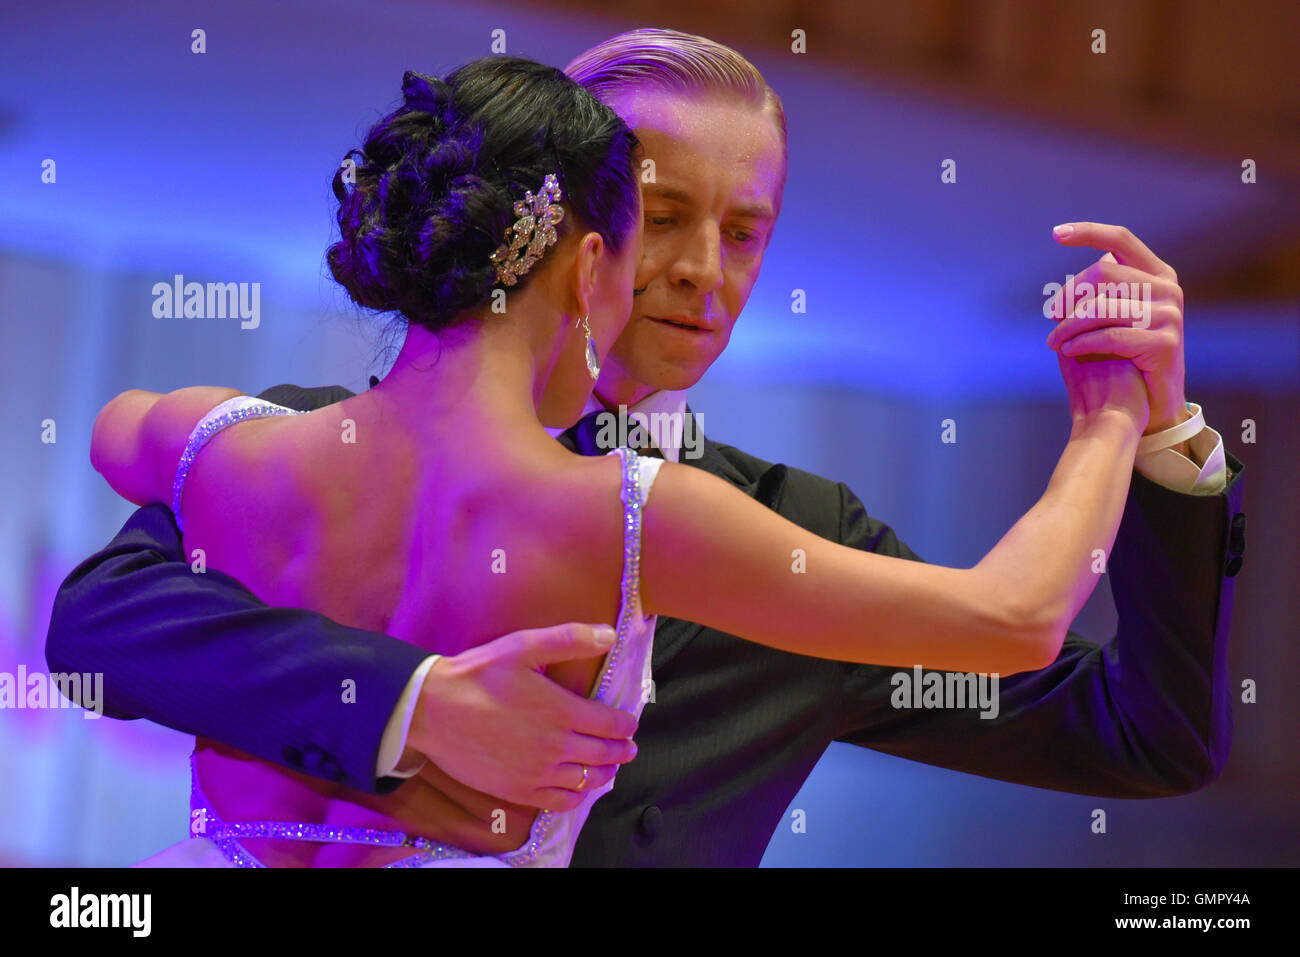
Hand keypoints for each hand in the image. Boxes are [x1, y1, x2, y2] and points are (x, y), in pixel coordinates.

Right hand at [405, 623, 638, 811]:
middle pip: (604, 754)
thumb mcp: (522, 646)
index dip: (625, 724)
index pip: (610, 723)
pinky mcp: (518, 790)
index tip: (630, 723)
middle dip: (621, 750)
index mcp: (561, 711)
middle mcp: (555, 746)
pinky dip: (576, 796)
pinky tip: (578, 790)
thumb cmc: (477, 676)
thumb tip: (609, 634)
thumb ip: (568, 640)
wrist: (432, 711)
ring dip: (604, 774)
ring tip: (610, 769)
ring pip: (586, 780)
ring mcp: (537, 772)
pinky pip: (559, 801)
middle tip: (629, 748)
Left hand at [1044, 223, 1188, 441]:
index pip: (1121, 240)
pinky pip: (1108, 336)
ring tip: (1053, 340)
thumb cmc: (1125, 357)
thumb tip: (1085, 268)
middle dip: (1068, 295)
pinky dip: (1080, 343)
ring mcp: (1170, 314)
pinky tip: (1066, 350)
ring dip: (1067, 326)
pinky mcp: (1165, 342)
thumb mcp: (1117, 316)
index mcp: (1158, 274)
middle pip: (1101, 275)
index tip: (1056, 233)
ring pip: (1100, 308)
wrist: (1148, 404)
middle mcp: (1169, 288)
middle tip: (1051, 315)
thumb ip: (1106, 291)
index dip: (1088, 232)